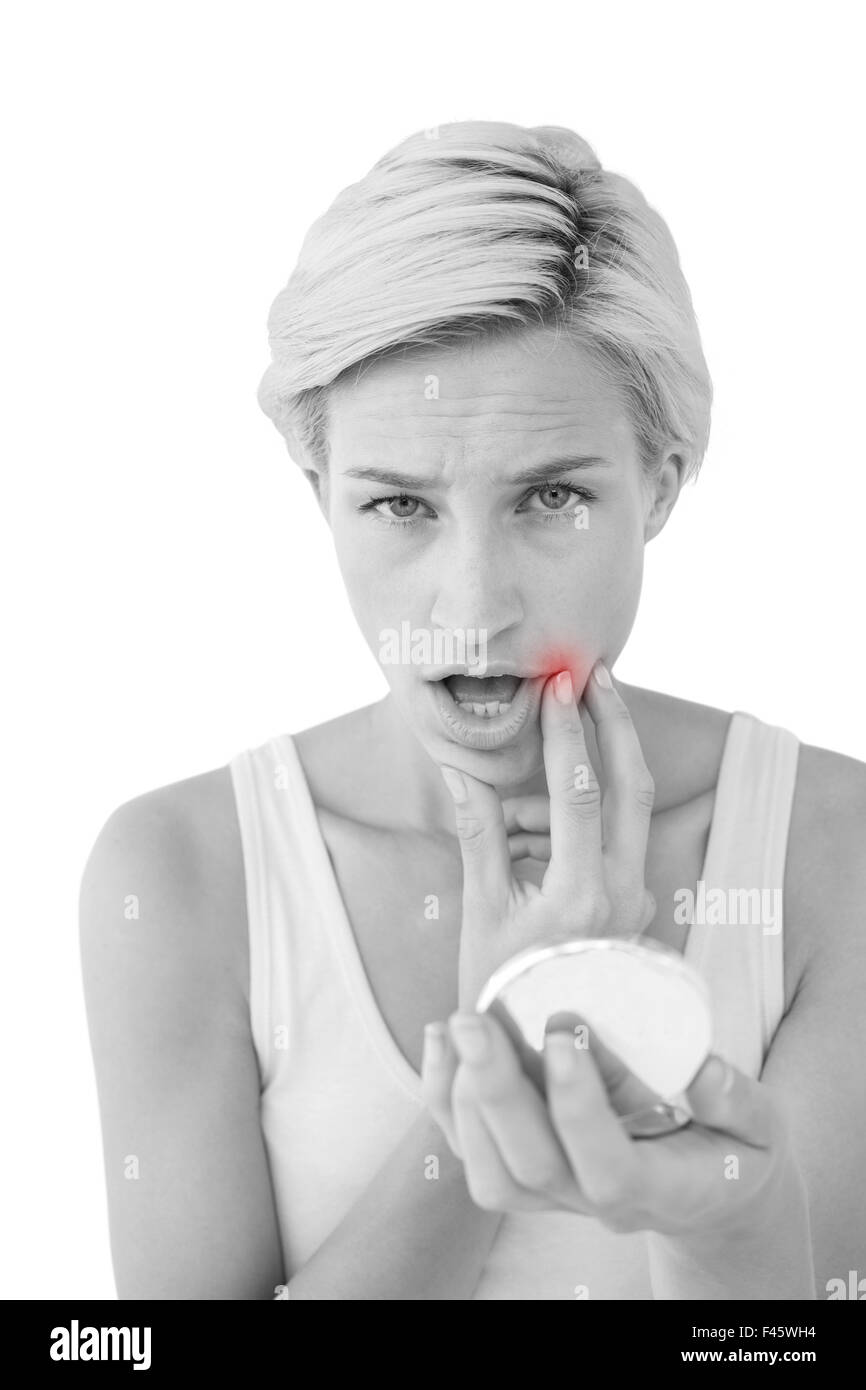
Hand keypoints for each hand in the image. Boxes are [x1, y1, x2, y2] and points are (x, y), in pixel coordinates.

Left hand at [421, 1009, 794, 1237]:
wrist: (711, 1198)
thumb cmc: (733, 1152)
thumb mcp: (760, 1128)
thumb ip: (738, 1101)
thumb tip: (703, 1067)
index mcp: (658, 1189)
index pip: (608, 1167)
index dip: (579, 1109)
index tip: (562, 1034)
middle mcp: (595, 1202)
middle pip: (531, 1167)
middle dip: (496, 1091)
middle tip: (476, 1020)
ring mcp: (556, 1196)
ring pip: (491, 1174)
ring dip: (462, 1099)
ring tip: (459, 1026)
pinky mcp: (529, 1177)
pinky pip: (472, 1155)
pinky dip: (443, 1100)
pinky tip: (439, 1040)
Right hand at [439, 663, 655, 1011]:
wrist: (538, 1065)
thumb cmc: (501, 996)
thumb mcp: (481, 915)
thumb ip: (477, 835)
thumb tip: (458, 768)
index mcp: (582, 897)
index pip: (580, 793)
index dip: (566, 732)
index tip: (556, 684)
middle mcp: (624, 896)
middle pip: (633, 787)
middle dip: (613, 726)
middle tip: (592, 677)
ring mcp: (637, 904)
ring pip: (619, 816)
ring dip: (566, 797)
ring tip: (505, 828)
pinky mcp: (634, 909)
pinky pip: (609, 846)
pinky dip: (570, 830)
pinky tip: (523, 850)